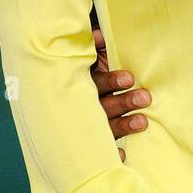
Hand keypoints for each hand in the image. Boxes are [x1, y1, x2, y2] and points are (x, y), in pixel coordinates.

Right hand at [90, 27, 150, 160]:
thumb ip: (93, 47)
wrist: (48, 100)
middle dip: (124, 102)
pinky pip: (103, 151)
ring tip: (143, 121)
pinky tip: (124, 158)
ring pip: (107, 127)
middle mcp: (85, 107)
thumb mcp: (86, 61)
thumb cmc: (82, 76)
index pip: (97, 83)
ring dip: (125, 125)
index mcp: (83, 84)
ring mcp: (89, 126)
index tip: (129, 77)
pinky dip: (113, 155)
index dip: (112, 80)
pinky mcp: (95, 143)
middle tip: (144, 98)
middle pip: (104, 105)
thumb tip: (99, 34)